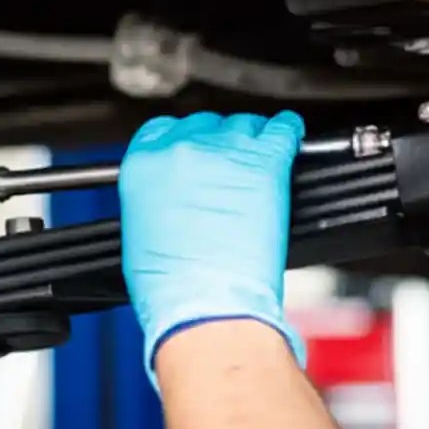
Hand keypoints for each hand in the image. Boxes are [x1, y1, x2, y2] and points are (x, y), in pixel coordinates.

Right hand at [119, 111, 305, 384]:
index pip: (163, 129)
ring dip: (251, 141)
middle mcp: (181, 148)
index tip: (194, 154)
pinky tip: (290, 141)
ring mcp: (226, 151)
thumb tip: (174, 189)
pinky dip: (290, 132)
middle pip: (206, 124)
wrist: (205, 305)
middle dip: (217, 145)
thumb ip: (155, 192)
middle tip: (227, 172)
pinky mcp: (265, 162)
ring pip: (245, 124)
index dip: (183, 141)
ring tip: (257, 163)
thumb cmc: (170, 285)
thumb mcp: (138, 230)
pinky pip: (284, 128)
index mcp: (143, 162)